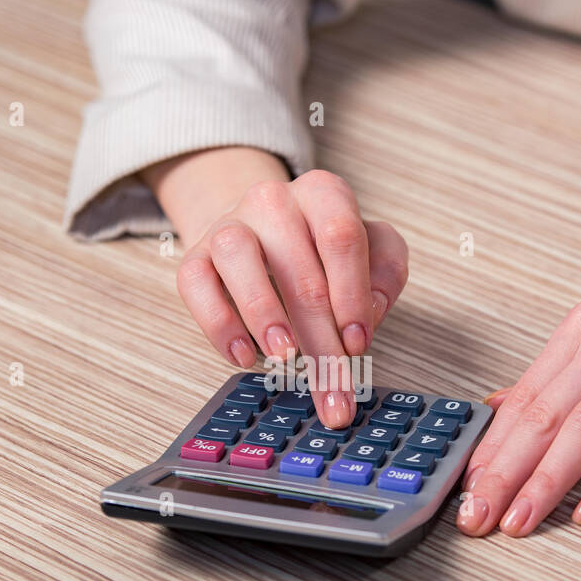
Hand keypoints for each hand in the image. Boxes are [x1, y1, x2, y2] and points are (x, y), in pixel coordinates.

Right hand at [146, 151, 407, 428]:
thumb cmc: (324, 251)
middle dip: (320, 338)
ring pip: (237, 255)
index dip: (352, 294)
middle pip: (298, 268)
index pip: (341, 236)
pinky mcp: (196, 256)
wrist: (263, 233)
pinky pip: (195, 283)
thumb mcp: (373, 251)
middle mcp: (273, 200)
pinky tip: (244, 357)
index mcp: (323, 194)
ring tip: (284, 357)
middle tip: (333, 387)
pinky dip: (218, 324)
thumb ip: (385, 273)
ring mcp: (229, 225)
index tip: (358, 344)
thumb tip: (368, 313)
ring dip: (263, 311)